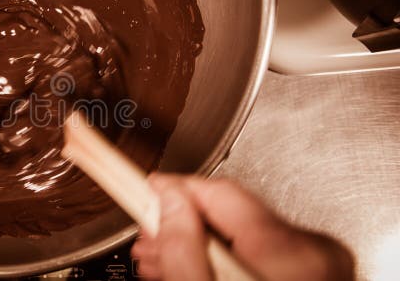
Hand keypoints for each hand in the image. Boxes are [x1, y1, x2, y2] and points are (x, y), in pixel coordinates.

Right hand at [131, 174, 354, 280]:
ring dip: (197, 242)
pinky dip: (225, 257)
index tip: (140, 188)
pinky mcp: (315, 275)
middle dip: (179, 224)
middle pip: (228, 214)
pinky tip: (198, 268)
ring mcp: (320, 265)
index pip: (218, 191)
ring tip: (162, 260)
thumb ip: (182, 248)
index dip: (172, 188)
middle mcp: (315, 251)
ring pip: (242, 234)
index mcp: (291, 250)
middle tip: (145, 239)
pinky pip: (261, 253)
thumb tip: (166, 201)